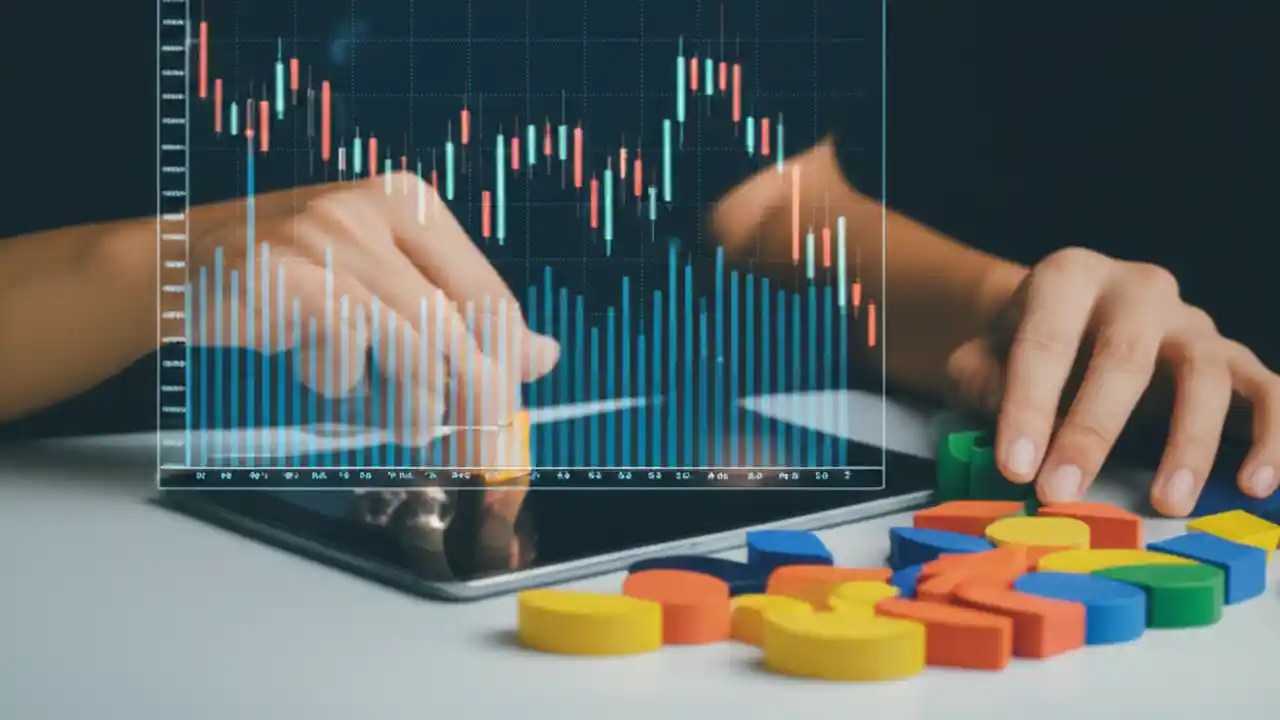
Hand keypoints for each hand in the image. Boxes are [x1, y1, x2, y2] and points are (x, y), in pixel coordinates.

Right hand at [188, 172, 559, 446]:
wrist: (176, 268)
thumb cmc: (294, 285)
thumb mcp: (385, 290)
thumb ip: (459, 316)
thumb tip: (545, 355)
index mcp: (410, 203)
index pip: (488, 296)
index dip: (506, 364)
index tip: (506, 414)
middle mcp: (373, 208)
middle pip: (458, 323)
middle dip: (473, 399)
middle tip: (474, 450)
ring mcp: (324, 235)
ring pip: (410, 342)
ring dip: (413, 404)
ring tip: (403, 423)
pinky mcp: (282, 273)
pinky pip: (344, 347)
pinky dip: (340, 379)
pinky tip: (321, 372)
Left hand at [947, 247, 1278, 515]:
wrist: (1074, 320)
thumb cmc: (1026, 346)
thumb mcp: (985, 354)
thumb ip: (981, 383)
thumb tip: (1006, 436)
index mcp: (1070, 277)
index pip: (1045, 342)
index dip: (1027, 407)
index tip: (1015, 469)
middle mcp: (1139, 289)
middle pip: (1125, 358)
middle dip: (1091, 432)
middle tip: (1063, 493)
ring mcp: (1192, 323)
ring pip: (1204, 376)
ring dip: (1187, 445)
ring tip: (1166, 503)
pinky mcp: (1235, 358)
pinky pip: (1268, 392)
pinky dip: (1270, 437)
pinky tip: (1254, 485)